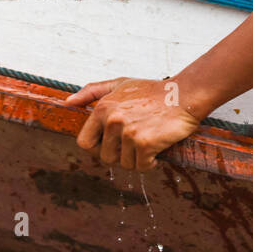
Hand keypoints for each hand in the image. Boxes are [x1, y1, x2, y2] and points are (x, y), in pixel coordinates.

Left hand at [64, 77, 200, 170]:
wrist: (184, 95)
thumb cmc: (152, 91)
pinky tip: (157, 149)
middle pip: (105, 157)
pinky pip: (141, 167)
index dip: (96, 149)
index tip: (111, 146)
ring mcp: (128, 132)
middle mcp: (113, 120)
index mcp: (103, 108)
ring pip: (124, 164)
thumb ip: (92, 92)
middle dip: (120, 156)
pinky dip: (150, 163)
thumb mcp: (119, 84)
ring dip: (137, 159)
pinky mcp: (145, 143)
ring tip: (148, 142)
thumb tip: (68, 102)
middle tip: (135, 144)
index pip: (84, 143)